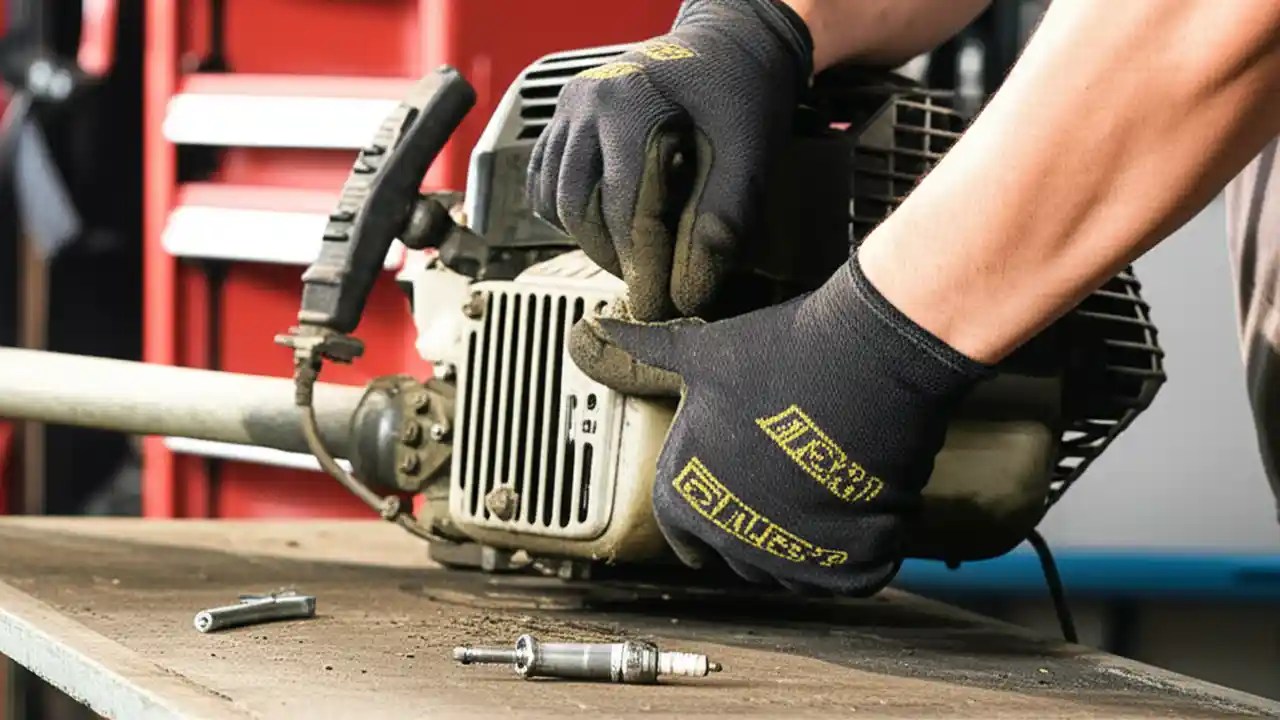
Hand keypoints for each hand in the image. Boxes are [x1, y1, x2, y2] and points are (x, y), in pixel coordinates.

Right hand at [527, 0, 813, 320]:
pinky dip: (565, 215)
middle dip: (612, 259)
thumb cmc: (743, 91)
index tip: (657, 304)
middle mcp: (587, 100)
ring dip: (588, 239)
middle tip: (648, 289)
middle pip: (579, 208)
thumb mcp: (749, 154)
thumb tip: (690, 290)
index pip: (623, 209)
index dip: (642, 267)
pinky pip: (544, 180)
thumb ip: (722, 220)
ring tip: (631, 260)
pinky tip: (604, 228)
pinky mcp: (563, 117)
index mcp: (630, 103)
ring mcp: (569, 106)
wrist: (730, 43)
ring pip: (554, 199)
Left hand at [594, 257, 992, 594]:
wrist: (866, 363)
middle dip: (756, 525)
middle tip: (786, 479)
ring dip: (803, 543)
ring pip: (790, 571)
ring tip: (823, 488)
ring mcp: (788, 559)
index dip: (702, 515)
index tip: (726, 500)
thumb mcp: (704, 352)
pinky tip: (858, 504)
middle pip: (737, 553)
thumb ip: (649, 353)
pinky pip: (843, 577)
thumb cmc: (781, 355)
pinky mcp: (844, 566)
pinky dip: (851, 552)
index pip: (680, 530)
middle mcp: (729, 539)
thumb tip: (598, 330)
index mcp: (685, 496)